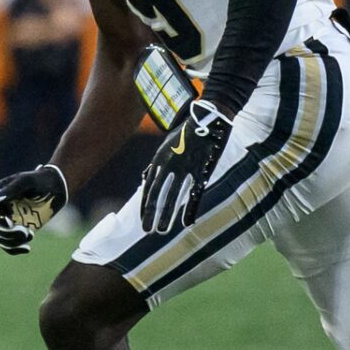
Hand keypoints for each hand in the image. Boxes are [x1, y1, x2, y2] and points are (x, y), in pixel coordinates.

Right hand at [0, 163, 67, 255]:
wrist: (56, 186)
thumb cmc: (41, 179)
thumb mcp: (26, 181)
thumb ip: (10, 190)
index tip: (10, 224)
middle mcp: (1, 208)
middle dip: (7, 232)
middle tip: (24, 231)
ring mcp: (10, 219)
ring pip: (1, 237)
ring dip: (12, 241)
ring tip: (29, 236)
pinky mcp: (19, 228)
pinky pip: (10, 244)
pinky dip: (15, 249)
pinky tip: (27, 249)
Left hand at [138, 98, 234, 235]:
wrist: (208, 119)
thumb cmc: (186, 132)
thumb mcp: (165, 145)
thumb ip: (155, 163)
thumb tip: (144, 178)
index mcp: (159, 159)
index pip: (148, 187)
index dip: (145, 204)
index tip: (142, 218)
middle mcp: (169, 165)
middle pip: (157, 194)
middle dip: (151, 213)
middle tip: (147, 230)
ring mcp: (185, 168)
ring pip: (174, 196)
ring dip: (167, 215)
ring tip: (162, 231)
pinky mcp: (201, 170)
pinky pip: (195, 193)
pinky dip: (191, 209)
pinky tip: (187, 223)